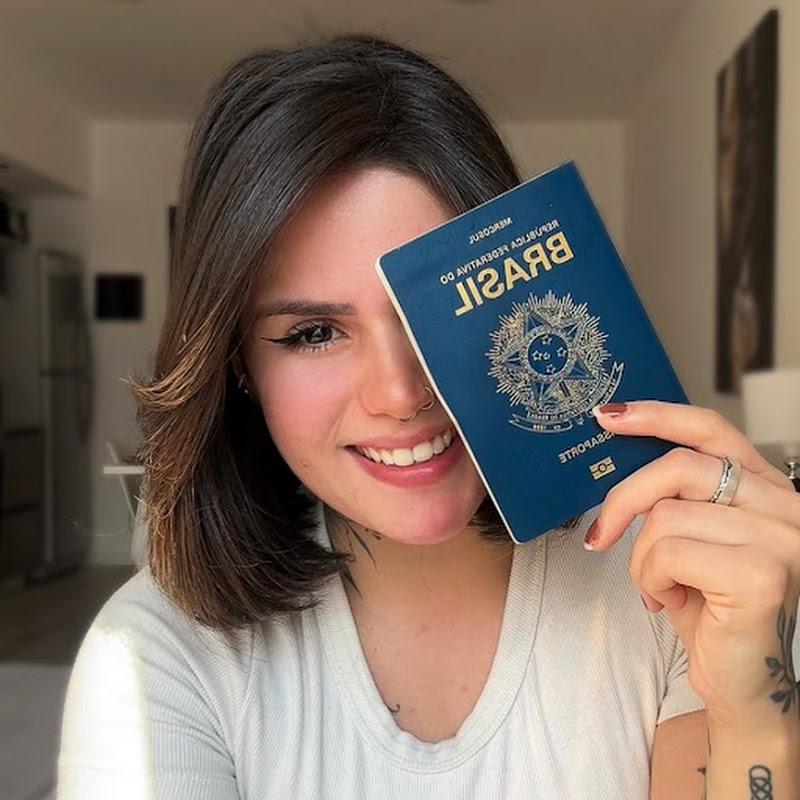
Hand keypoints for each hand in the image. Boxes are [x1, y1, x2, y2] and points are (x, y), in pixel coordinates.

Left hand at [587, 400, 799, 728]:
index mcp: (764, 489)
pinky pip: (668, 552)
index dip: (658, 416)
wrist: (740, 681)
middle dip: (625, 500)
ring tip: (662, 586)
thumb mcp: (690, 540)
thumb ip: (674, 498)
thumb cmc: (711, 610)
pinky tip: (670, 601)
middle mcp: (783, 506)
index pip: (711, 431)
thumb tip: (618, 459)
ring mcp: (780, 538)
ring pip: (665, 516)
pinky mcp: (761, 574)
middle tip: (601, 535)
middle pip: (678, 468)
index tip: (609, 416)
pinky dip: (651, 578)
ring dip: (642, 559)